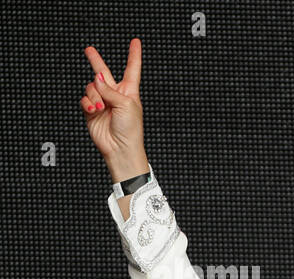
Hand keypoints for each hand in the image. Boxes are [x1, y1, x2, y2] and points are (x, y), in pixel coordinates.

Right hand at [81, 39, 148, 181]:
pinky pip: (85, 99)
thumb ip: (110, 90)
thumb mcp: (126, 105)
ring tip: (101, 108)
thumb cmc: (130, 129)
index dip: (133, 55)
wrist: (120, 148)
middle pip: (103, 73)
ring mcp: (103, 102)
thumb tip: (96, 80)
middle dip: (96, 61)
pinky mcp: (91, 110)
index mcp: (130, 92)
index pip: (132, 69)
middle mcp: (115, 95)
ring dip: (95, 96)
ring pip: (92, 88)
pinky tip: (94, 110)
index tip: (135, 42)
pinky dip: (88, 104)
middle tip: (89, 50)